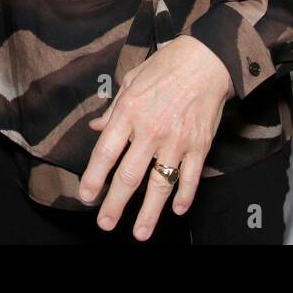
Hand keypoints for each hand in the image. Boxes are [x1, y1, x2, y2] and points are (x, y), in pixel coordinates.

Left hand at [78, 34, 232, 239]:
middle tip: (105, 223)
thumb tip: (96, 128)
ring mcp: (177, 140)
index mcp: (129, 111)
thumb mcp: (131, 81)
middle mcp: (151, 130)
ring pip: (160, 185)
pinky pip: (190, 178)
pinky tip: (176, 210)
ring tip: (140, 233)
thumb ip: (113, 109)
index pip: (106, 152)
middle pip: (129, 176)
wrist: (206, 60)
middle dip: (115, 204)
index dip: (93, 177)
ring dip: (149, 213)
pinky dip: (184, 197)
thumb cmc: (166, 67)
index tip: (85, 195)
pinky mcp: (199, 146)